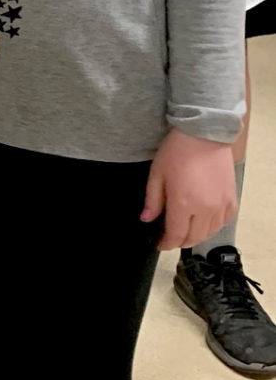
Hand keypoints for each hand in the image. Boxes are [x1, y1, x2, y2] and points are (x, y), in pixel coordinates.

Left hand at [143, 129, 237, 251]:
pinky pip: (223, 223)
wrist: (204, 135)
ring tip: (185, 231)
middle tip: (170, 238)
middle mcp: (204, 210)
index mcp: (183, 204)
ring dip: (196, 236)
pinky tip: (204, 222)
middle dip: (180, 241)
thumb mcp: (157, 173)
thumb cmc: (176, 151)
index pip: (176, 234)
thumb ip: (153, 200)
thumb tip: (146, 220)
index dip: (167, 243)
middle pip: (193, 237)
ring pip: (209, 233)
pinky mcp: (231, 200)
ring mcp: (220, 206)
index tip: (160, 244)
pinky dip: (213, 227)